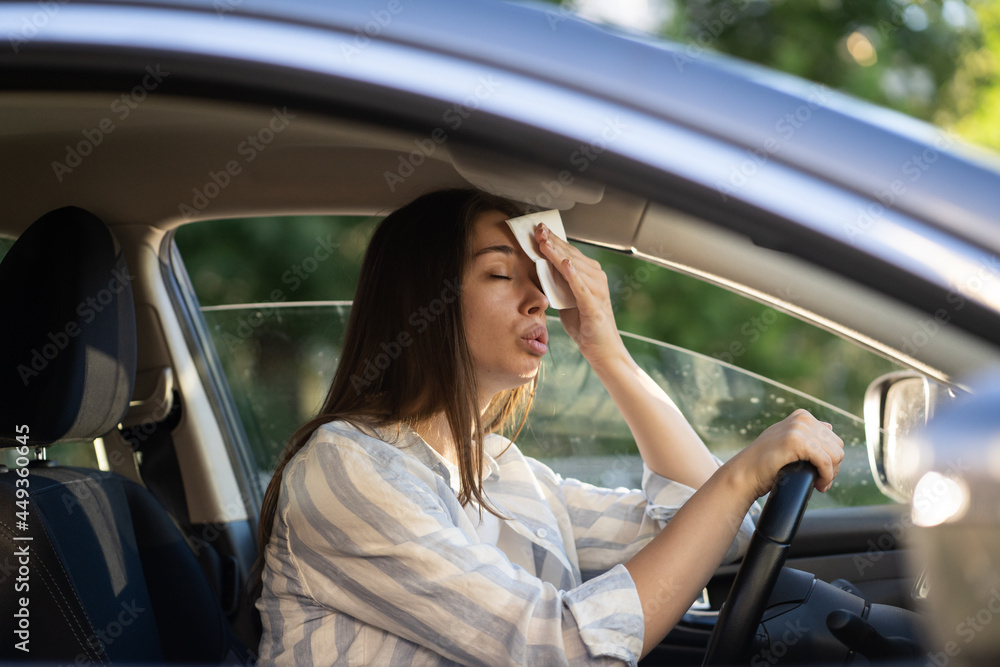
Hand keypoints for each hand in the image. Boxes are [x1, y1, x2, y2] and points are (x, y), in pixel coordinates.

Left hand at [533, 222, 625, 367]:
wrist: (603, 350)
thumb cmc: (585, 325)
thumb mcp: (566, 300)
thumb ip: (558, 285)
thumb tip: (541, 270)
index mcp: (590, 276)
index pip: (570, 253)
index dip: (555, 240)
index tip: (539, 229)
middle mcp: (596, 279)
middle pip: (571, 256)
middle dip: (553, 242)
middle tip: (538, 230)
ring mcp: (597, 291)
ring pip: (575, 267)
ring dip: (558, 254)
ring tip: (545, 243)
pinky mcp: (594, 306)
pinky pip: (581, 287)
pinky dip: (572, 274)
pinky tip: (564, 263)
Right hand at [725, 409, 844, 497]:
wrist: (745, 473)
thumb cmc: (765, 463)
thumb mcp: (787, 441)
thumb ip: (806, 432)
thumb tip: (829, 426)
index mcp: (802, 416)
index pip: (834, 439)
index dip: (831, 460)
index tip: (821, 474)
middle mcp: (802, 418)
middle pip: (837, 447)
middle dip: (833, 467)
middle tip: (821, 481)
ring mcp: (798, 428)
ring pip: (835, 454)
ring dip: (831, 474)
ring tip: (819, 484)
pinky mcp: (796, 441)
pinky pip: (825, 461)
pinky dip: (826, 476)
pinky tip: (819, 485)